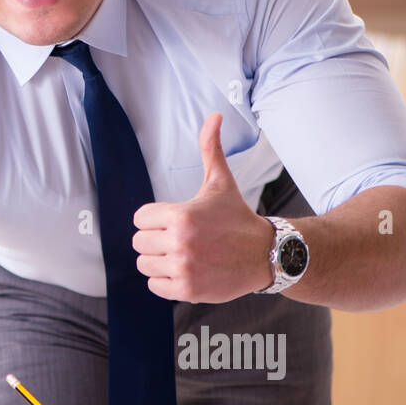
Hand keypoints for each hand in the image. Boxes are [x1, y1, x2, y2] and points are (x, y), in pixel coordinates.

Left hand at [132, 111, 275, 302]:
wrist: (266, 254)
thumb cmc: (237, 217)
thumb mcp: (221, 182)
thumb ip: (210, 148)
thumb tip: (214, 114)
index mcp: (181, 215)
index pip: (139, 218)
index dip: (154, 218)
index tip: (173, 220)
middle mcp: (180, 243)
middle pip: (139, 242)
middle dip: (154, 240)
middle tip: (177, 238)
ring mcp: (183, 268)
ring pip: (145, 265)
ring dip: (158, 261)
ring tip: (181, 254)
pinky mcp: (188, 290)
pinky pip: (155, 286)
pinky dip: (165, 281)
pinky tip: (184, 270)